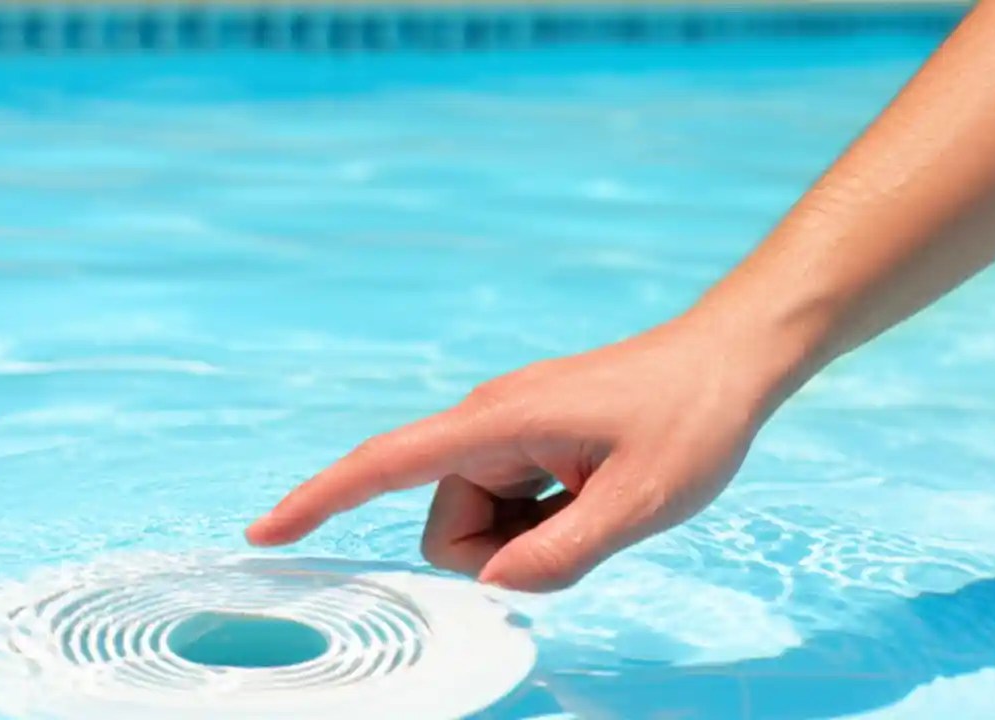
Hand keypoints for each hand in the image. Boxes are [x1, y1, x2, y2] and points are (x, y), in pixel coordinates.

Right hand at [247, 316, 794, 591]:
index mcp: (496, 423)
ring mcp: (507, 434)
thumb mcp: (641, 502)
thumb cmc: (691, 416)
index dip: (320, 501)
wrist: (729, 359)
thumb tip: (494, 587)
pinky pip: (508, 507)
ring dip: (531, 539)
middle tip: (587, 526)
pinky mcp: (528, 443)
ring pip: (480, 525)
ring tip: (600, 504)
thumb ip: (561, 555)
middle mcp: (487, 425)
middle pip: (449, 525)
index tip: (265, 531)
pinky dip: (544, 522)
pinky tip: (596, 493)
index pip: (386, 466)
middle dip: (502, 556)